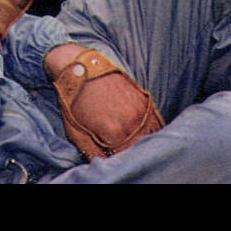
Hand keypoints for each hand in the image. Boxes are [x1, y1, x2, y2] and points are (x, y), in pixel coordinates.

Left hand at [46, 45, 163, 156]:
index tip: (114, 155)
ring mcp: (139, 108)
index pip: (124, 156)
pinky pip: (155, 119)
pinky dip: (152, 127)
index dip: (118, 158)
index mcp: (114, 133)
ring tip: (136, 140)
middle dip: (131, 149)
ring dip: (144, 139)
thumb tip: (102, 162)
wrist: (80, 68)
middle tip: (123, 147)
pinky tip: (146, 130)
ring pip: (150, 133)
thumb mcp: (76, 132)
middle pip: (138, 146)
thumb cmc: (75, 100)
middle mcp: (131, 121)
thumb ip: (91, 151)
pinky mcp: (143, 98)